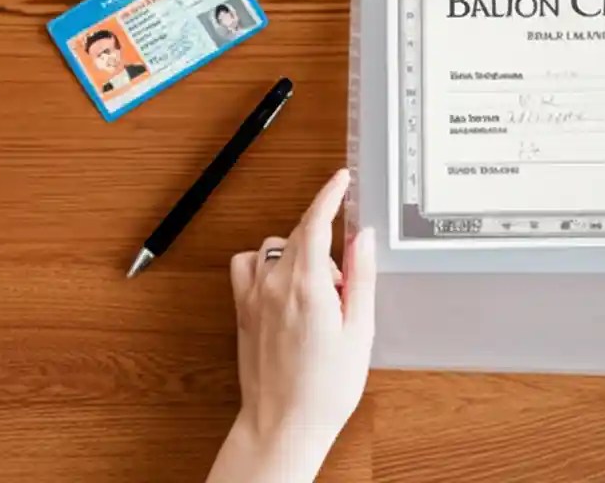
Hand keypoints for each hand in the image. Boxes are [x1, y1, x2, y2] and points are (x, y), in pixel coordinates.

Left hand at [208, 169, 376, 482]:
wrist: (284, 424)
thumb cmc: (325, 388)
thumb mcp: (359, 331)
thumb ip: (361, 278)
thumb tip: (362, 238)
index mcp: (307, 288)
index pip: (315, 223)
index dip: (329, 195)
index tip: (340, 180)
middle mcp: (274, 286)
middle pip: (297, 233)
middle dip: (324, 234)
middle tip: (348, 271)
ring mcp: (253, 298)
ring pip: (274, 248)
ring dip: (297, 251)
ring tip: (320, 285)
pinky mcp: (242, 311)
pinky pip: (248, 267)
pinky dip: (265, 263)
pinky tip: (285, 284)